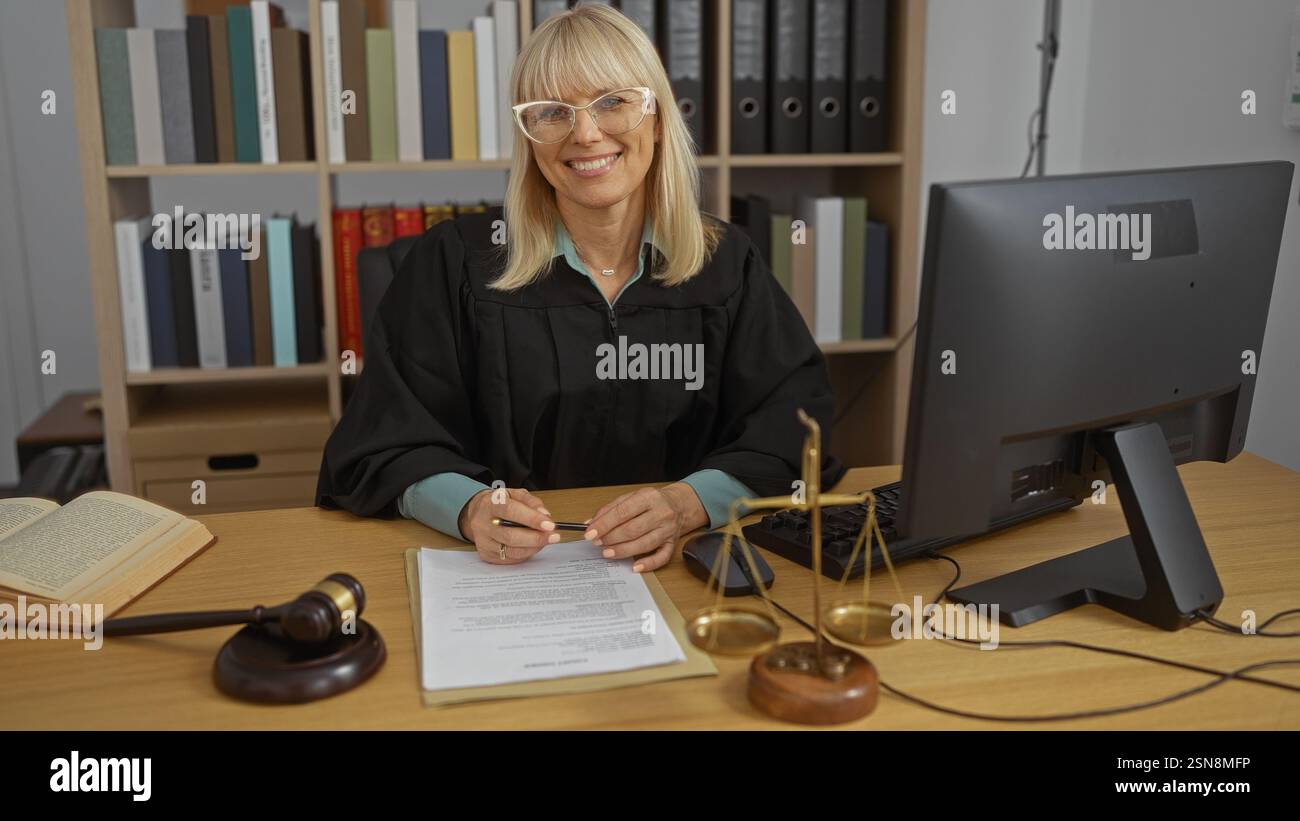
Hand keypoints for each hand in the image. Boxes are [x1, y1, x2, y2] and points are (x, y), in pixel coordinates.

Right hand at [459, 487, 559, 564]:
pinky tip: (531, 546)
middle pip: (510, 536)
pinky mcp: (486, 555)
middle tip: (554, 536)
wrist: (480, 513)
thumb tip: (545, 516)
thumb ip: (532, 503)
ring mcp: (483, 541)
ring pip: (511, 551)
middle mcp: (483, 524)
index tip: (549, 525)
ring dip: (533, 547)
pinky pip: (510, 559)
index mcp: (490, 504)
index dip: (531, 519)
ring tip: (545, 540)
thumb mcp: (516, 495)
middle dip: (536, 538)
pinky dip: (525, 554)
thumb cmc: (501, 503)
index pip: (510, 511)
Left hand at [584, 484, 707, 572]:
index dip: (604, 524)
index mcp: (648, 497)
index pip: (622, 512)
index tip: (590, 533)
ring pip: (644, 544)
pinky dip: (648, 564)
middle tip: (597, 543)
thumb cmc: (652, 502)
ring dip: (623, 551)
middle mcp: (661, 513)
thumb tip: (591, 523)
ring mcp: (668, 530)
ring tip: (607, 553)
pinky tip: (634, 566)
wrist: (679, 505)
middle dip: (611, 538)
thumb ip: (611, 509)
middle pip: (632, 529)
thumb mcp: (631, 497)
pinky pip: (661, 557)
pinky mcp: (672, 544)